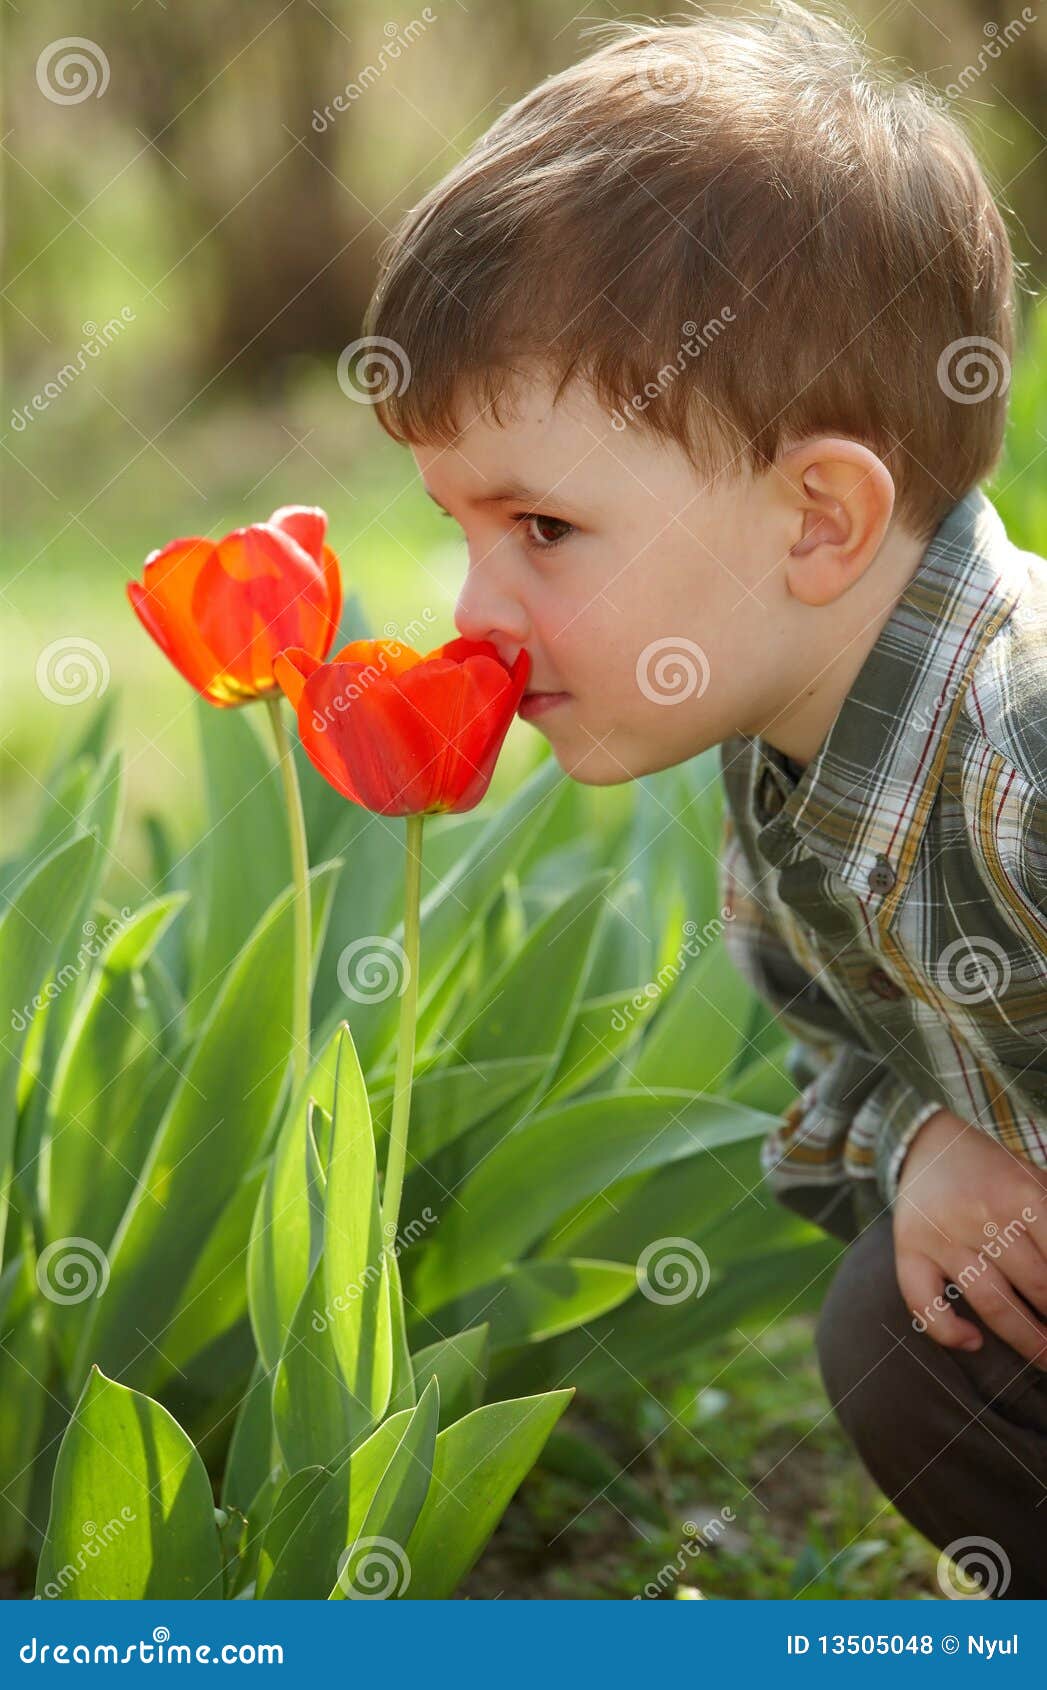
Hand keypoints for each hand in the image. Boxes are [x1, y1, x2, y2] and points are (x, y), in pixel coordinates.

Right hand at [894, 1107, 1046, 1366]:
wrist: (927, 1141)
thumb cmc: (993, 1170)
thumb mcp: (1036, 1179)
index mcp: (1021, 1194)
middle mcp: (982, 1215)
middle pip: (1036, 1285)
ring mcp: (943, 1235)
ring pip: (990, 1300)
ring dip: (1025, 1338)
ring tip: (1045, 1358)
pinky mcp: (909, 1249)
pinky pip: (922, 1300)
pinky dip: (946, 1329)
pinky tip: (972, 1341)